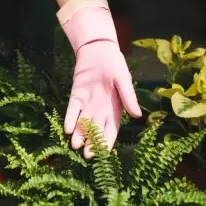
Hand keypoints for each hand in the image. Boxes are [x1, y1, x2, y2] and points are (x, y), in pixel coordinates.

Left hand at [65, 41, 140, 156]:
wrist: (99, 51)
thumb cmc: (115, 66)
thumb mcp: (124, 80)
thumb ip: (129, 97)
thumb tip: (137, 115)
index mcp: (115, 110)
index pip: (111, 130)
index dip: (107, 142)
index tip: (103, 153)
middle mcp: (100, 111)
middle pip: (95, 131)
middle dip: (91, 143)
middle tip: (87, 155)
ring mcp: (87, 105)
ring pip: (82, 124)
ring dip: (78, 134)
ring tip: (74, 145)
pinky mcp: (76, 97)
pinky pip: (72, 110)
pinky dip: (70, 119)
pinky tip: (67, 128)